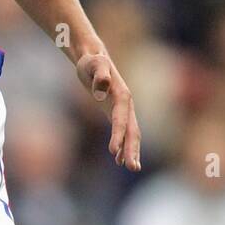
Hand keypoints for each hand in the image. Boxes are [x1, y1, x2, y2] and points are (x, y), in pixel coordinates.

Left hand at [75, 52, 141, 170]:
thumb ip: (100, 73)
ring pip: (131, 133)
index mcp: (122, 95)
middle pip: (132, 130)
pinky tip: (118, 160)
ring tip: (132, 167)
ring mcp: (123, 109)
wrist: (94, 57)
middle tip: (133, 168)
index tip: (112, 152)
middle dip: (132, 149)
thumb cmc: (91, 61)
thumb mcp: (93, 64)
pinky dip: (123, 145)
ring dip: (131, 150)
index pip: (121, 119)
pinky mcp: (116, 112)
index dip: (118, 135)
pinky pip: (123, 132)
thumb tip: (104, 84)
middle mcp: (126, 104)